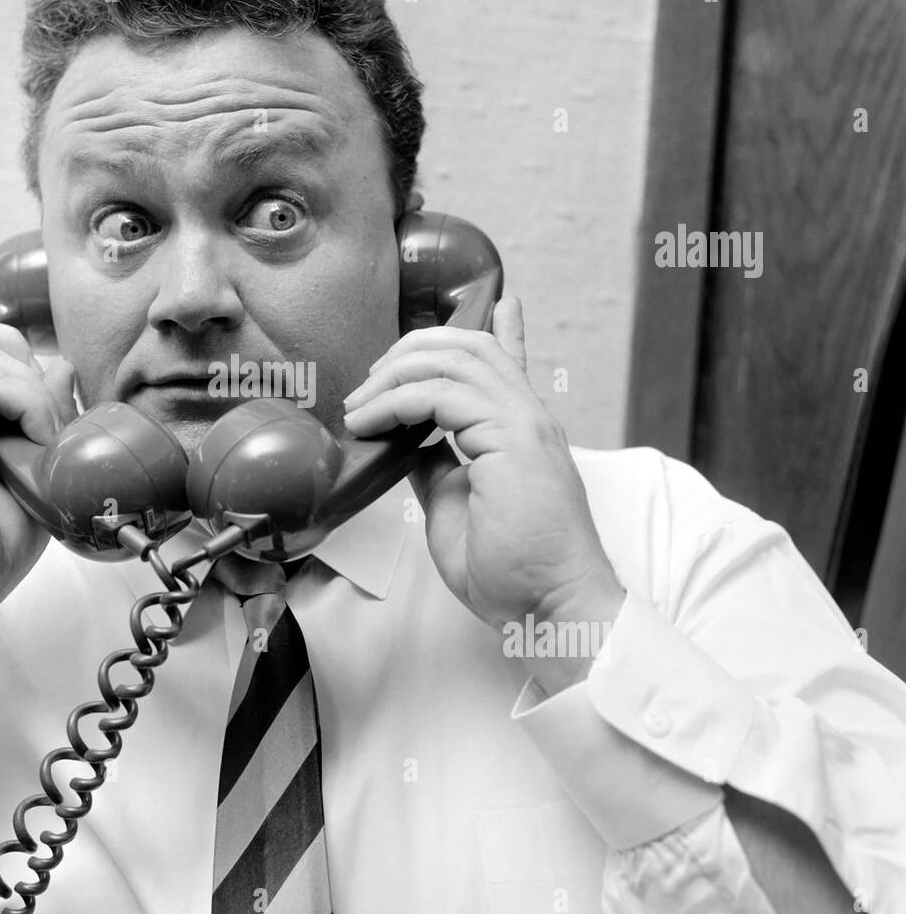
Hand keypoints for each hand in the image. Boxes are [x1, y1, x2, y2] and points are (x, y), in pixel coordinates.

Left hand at [341, 297, 623, 688]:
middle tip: (366, 384)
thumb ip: (436, 469)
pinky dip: (397, 401)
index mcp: (522, 430)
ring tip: (360, 404)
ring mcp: (524, 422)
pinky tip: (371, 421)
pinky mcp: (513, 438)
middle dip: (409, 352)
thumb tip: (407, 445)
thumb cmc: (515, 575)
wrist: (554, 608)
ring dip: (395, 373)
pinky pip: (442, 395)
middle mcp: (528, 416)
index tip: (497, 305)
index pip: (507, 361)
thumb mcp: (456, 510)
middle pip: (468, 346)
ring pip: (453, 359)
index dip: (499, 328)